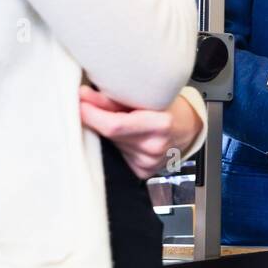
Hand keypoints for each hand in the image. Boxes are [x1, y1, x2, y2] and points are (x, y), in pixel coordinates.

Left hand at [78, 85, 201, 179]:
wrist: (188, 128)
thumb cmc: (170, 107)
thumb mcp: (149, 95)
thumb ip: (114, 99)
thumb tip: (83, 95)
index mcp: (161, 125)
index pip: (115, 125)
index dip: (92, 115)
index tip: (79, 103)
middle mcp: (155, 147)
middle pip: (111, 135)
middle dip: (98, 119)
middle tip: (94, 106)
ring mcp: (149, 163)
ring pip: (113, 145)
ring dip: (110, 133)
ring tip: (124, 121)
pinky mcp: (143, 172)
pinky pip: (119, 156)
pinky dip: (119, 145)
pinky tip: (130, 137)